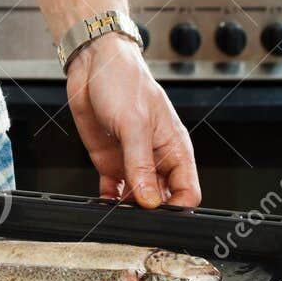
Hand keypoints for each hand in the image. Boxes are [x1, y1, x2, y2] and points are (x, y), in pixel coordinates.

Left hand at [66, 34, 200, 208]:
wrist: (93, 63)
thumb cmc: (124, 80)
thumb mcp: (134, 122)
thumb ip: (140, 164)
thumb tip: (150, 200)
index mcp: (174, 148)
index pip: (188, 191)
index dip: (177, 208)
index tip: (159, 216)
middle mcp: (156, 158)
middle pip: (162, 200)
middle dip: (151, 212)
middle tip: (134, 217)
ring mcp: (133, 162)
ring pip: (138, 200)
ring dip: (128, 209)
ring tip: (117, 212)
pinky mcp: (111, 162)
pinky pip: (114, 191)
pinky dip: (110, 201)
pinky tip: (103, 204)